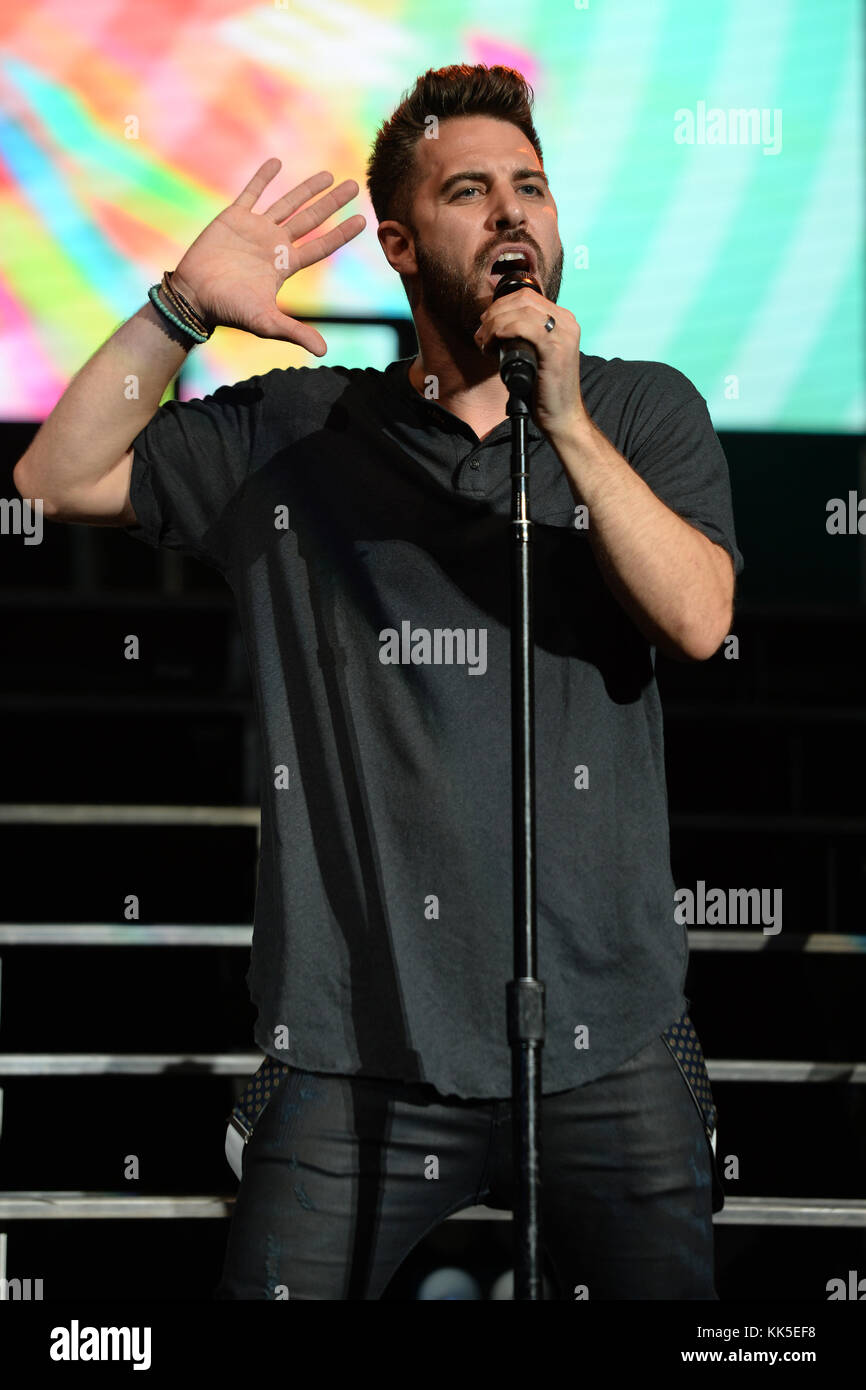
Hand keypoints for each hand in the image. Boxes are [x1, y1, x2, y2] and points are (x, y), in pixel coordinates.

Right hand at [170, 159, 365, 355]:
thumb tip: (323, 353)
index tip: (362, 220)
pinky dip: (263, 178)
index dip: (341, 234)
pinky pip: (251, 193)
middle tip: (353, 186)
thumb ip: (295, 333)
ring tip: (328, 175)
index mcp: (285, 265)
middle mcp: (274, 245)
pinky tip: (277, 163)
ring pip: (287, 204)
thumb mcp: (266, 323)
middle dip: (332, 203)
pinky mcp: (233, 218)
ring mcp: (255, 229)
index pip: (321, 247)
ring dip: (307, 189)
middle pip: (311, 220)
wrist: (194, 296)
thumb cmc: (229, 310)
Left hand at [473, 290, 587, 439]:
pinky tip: (494, 344)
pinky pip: (523, 327)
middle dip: (495, 313)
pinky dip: (503, 331)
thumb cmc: (546, 390)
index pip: (527, 296)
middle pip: (522, 299)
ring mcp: (563, 334)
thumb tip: (497, 326)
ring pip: (520, 310)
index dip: (501, 305)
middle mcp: (567, 322)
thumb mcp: (538, 355)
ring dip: (494, 324)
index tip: (486, 323)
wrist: (562, 416)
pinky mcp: (555, 348)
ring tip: (484, 343)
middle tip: (481, 334)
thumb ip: (526, 336)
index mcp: (563, 320)